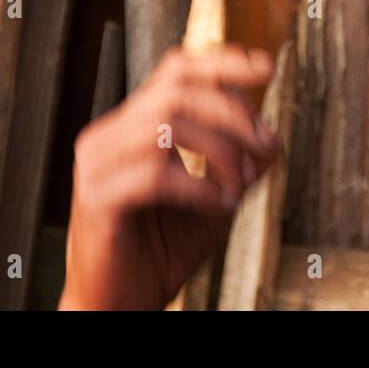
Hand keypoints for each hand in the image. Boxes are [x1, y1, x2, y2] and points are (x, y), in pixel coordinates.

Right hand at [59, 44, 281, 309]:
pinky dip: (200, 187)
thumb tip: (272, 139)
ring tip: (237, 186)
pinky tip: (218, 205)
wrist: (120, 306)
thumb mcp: (214, 200)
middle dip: (233, 110)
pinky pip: (156, 174)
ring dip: (220, 151)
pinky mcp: (96, 199)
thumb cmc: (161, 251)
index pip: (176, 71)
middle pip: (177, 89)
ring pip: (168, 123)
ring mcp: (96, 165)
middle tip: (263, 145)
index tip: (269, 67)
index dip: (223, 62)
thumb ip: (239, 167)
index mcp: (131, 126)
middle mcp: (108, 136)